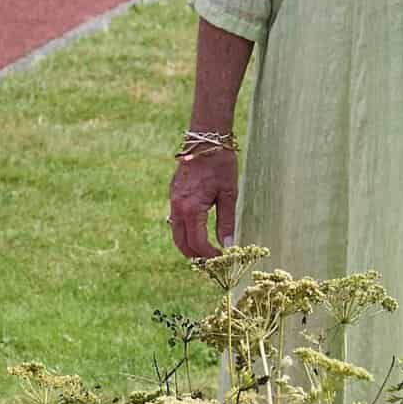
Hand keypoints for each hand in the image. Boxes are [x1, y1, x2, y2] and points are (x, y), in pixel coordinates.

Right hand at [168, 145, 237, 261]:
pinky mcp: (173, 195)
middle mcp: (178, 206)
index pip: (197, 242)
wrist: (205, 141)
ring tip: (204, 252)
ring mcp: (173, 200)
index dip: (209, 255)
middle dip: (195, 255)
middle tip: (211, 263)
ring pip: (176, 232)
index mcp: (191, 208)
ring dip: (188, 246)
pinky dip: (184, 232)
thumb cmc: (220, 165)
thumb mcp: (229, 194)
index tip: (222, 259)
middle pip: (181, 242)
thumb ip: (227, 222)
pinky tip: (197, 234)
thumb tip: (229, 244)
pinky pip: (175, 220)